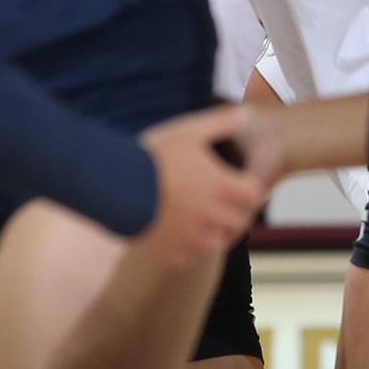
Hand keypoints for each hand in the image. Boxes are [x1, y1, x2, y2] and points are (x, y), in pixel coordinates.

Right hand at [135, 105, 270, 264]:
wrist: (113, 185)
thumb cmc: (152, 155)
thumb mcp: (189, 131)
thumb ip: (222, 122)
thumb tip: (248, 113)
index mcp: (222, 187)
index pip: (256, 195)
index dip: (251, 187)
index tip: (240, 181)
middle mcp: (213, 216)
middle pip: (241, 220)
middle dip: (237, 210)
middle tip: (225, 200)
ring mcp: (192, 237)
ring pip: (219, 241)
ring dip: (216, 230)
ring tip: (203, 216)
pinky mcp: (171, 251)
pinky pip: (191, 255)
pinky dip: (190, 246)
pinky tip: (180, 230)